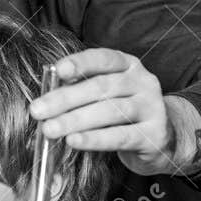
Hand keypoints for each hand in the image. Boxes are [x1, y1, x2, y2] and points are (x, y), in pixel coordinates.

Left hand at [30, 48, 176, 175]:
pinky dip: (94, 139)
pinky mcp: (155, 134)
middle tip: (37, 110)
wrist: (162, 140)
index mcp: (129, 65)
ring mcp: (152, 107)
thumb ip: (82, 90)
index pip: (103, 58)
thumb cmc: (123, 115)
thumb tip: (47, 96)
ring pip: (110, 111)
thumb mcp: (107, 96)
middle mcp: (143, 82)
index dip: (80, 63)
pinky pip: (120, 136)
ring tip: (50, 129)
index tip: (58, 71)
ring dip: (75, 120)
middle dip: (65, 99)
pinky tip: (74, 141)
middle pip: (102, 87)